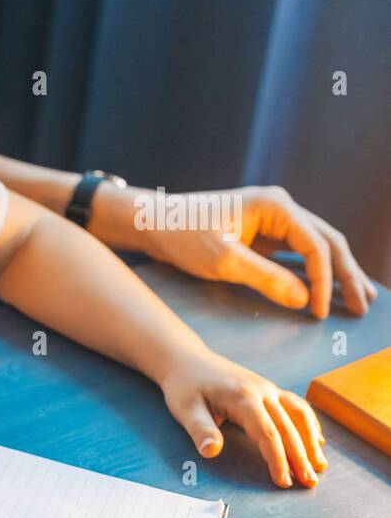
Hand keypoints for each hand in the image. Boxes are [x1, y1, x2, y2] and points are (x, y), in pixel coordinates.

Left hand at [138, 185, 377, 317]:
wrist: (153, 223)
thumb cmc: (183, 235)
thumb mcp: (223, 260)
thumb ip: (264, 278)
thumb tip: (303, 299)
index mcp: (276, 206)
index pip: (316, 245)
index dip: (324, 280)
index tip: (321, 311)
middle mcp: (280, 208)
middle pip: (327, 242)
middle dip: (346, 274)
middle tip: (363, 305)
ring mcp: (273, 220)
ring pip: (316, 246)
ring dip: (336, 272)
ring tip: (357, 299)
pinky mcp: (261, 233)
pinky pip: (296, 252)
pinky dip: (313, 270)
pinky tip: (325, 288)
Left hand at [158, 348, 326, 488]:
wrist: (187, 359)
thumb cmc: (185, 386)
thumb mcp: (185, 409)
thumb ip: (201, 430)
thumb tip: (211, 452)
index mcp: (243, 397)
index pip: (267, 433)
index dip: (277, 459)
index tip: (283, 481)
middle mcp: (262, 391)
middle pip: (288, 427)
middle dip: (301, 456)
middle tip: (310, 482)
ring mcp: (268, 388)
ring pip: (298, 415)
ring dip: (311, 440)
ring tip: (320, 465)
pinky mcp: (269, 389)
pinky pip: (296, 406)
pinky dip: (308, 423)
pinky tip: (316, 440)